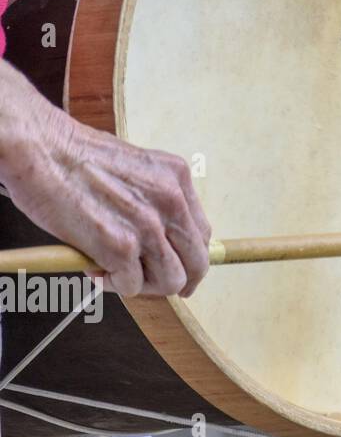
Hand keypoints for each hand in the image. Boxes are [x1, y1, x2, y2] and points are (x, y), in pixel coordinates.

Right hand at [0, 64, 210, 297]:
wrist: (42, 150)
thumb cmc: (76, 157)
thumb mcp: (137, 168)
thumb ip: (155, 198)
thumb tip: (161, 235)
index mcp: (177, 179)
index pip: (201, 234)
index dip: (189, 257)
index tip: (177, 267)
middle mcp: (171, 202)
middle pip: (196, 263)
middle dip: (178, 280)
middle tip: (152, 283)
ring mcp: (149, 226)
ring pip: (171, 281)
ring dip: (144, 285)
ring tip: (116, 272)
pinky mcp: (121, 247)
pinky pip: (132, 286)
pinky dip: (114, 285)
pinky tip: (95, 268)